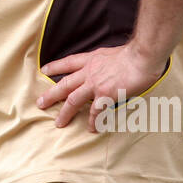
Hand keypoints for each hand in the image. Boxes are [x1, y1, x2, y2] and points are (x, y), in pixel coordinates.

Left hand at [35, 42, 167, 129]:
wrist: (142, 57)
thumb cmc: (133, 54)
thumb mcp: (110, 53)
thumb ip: (102, 61)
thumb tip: (103, 67)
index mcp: (91, 60)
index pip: (68, 62)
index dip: (55, 66)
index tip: (44, 70)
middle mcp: (89, 72)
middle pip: (64, 84)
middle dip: (50, 94)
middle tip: (40, 103)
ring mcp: (95, 84)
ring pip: (73, 100)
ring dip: (65, 113)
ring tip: (58, 123)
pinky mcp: (105, 95)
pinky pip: (95, 112)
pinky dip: (92, 121)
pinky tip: (91, 129)